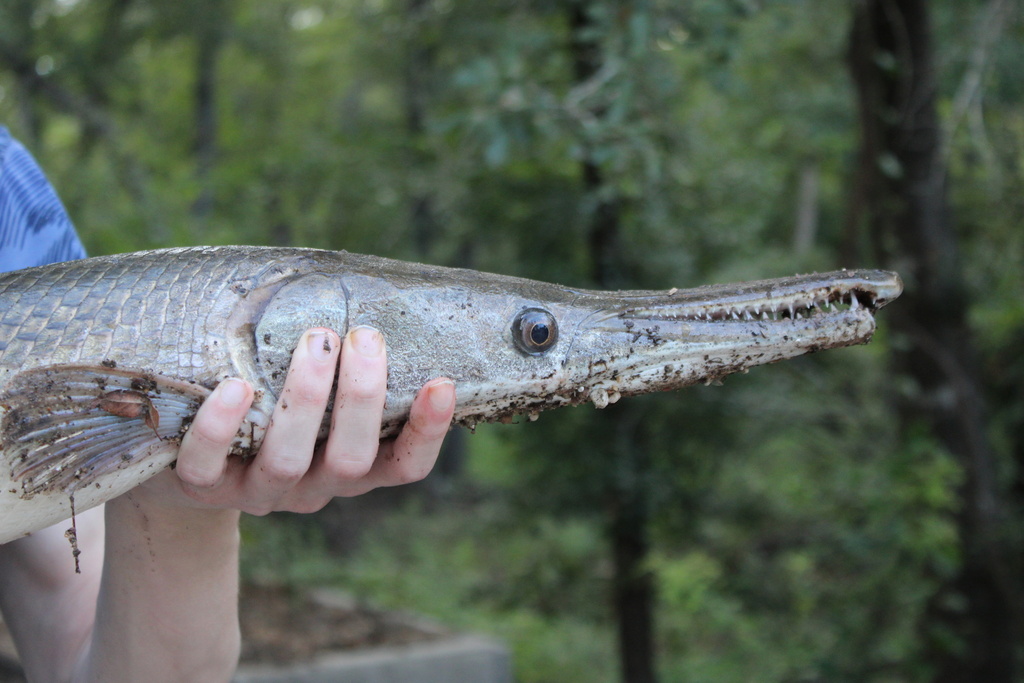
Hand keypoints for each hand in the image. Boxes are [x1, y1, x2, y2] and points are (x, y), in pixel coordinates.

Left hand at [136, 327, 455, 514]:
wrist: (190, 459)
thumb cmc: (274, 406)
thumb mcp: (317, 397)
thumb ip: (346, 364)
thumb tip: (377, 288)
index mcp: (350, 469)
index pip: (403, 467)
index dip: (427, 433)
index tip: (443, 383)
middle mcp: (311, 487)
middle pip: (349, 461)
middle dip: (361, 398)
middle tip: (365, 337)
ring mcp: (257, 491)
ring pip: (286, 461)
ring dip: (305, 398)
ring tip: (316, 340)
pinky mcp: (201, 487)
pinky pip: (206, 468)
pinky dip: (221, 427)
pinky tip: (234, 386)